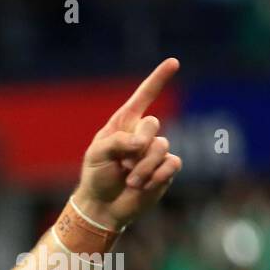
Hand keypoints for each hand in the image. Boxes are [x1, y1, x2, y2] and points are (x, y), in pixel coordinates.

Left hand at [74, 57, 182, 230]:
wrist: (103, 207)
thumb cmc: (96, 177)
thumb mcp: (96, 154)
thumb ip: (117, 141)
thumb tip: (144, 142)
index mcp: (124, 125)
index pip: (143, 97)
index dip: (158, 80)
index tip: (173, 62)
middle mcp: (142, 134)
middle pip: (153, 124)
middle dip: (137, 145)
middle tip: (123, 163)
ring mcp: (156, 151)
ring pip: (161, 148)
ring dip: (141, 168)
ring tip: (129, 181)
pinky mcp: (166, 169)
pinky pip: (171, 164)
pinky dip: (155, 176)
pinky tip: (142, 186)